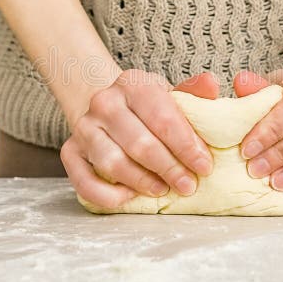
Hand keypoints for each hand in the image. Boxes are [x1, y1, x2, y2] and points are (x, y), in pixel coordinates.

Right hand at [60, 70, 219, 209]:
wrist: (108, 107)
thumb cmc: (147, 106)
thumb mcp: (171, 94)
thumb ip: (194, 93)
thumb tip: (212, 85)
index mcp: (133, 83)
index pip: (163, 118)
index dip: (186, 146)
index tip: (204, 166)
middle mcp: (104, 103)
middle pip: (140, 143)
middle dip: (169, 168)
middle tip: (188, 185)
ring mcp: (84, 128)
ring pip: (113, 163)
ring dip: (141, 182)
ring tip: (163, 189)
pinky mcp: (70, 151)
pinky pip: (84, 181)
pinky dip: (108, 195)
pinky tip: (129, 197)